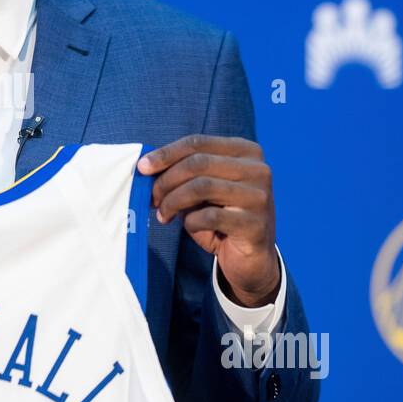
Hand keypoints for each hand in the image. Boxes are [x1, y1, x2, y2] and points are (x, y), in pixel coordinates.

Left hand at [138, 135, 279, 306]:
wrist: (250, 259)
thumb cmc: (222, 218)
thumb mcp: (202, 190)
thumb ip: (183, 174)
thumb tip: (147, 167)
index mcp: (246, 152)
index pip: (199, 142)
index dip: (166, 153)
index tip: (143, 167)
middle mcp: (258, 169)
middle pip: (198, 163)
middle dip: (167, 180)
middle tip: (152, 197)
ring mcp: (260, 196)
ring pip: (202, 186)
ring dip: (173, 201)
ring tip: (164, 214)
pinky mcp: (255, 223)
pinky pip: (210, 216)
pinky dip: (191, 221)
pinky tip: (189, 227)